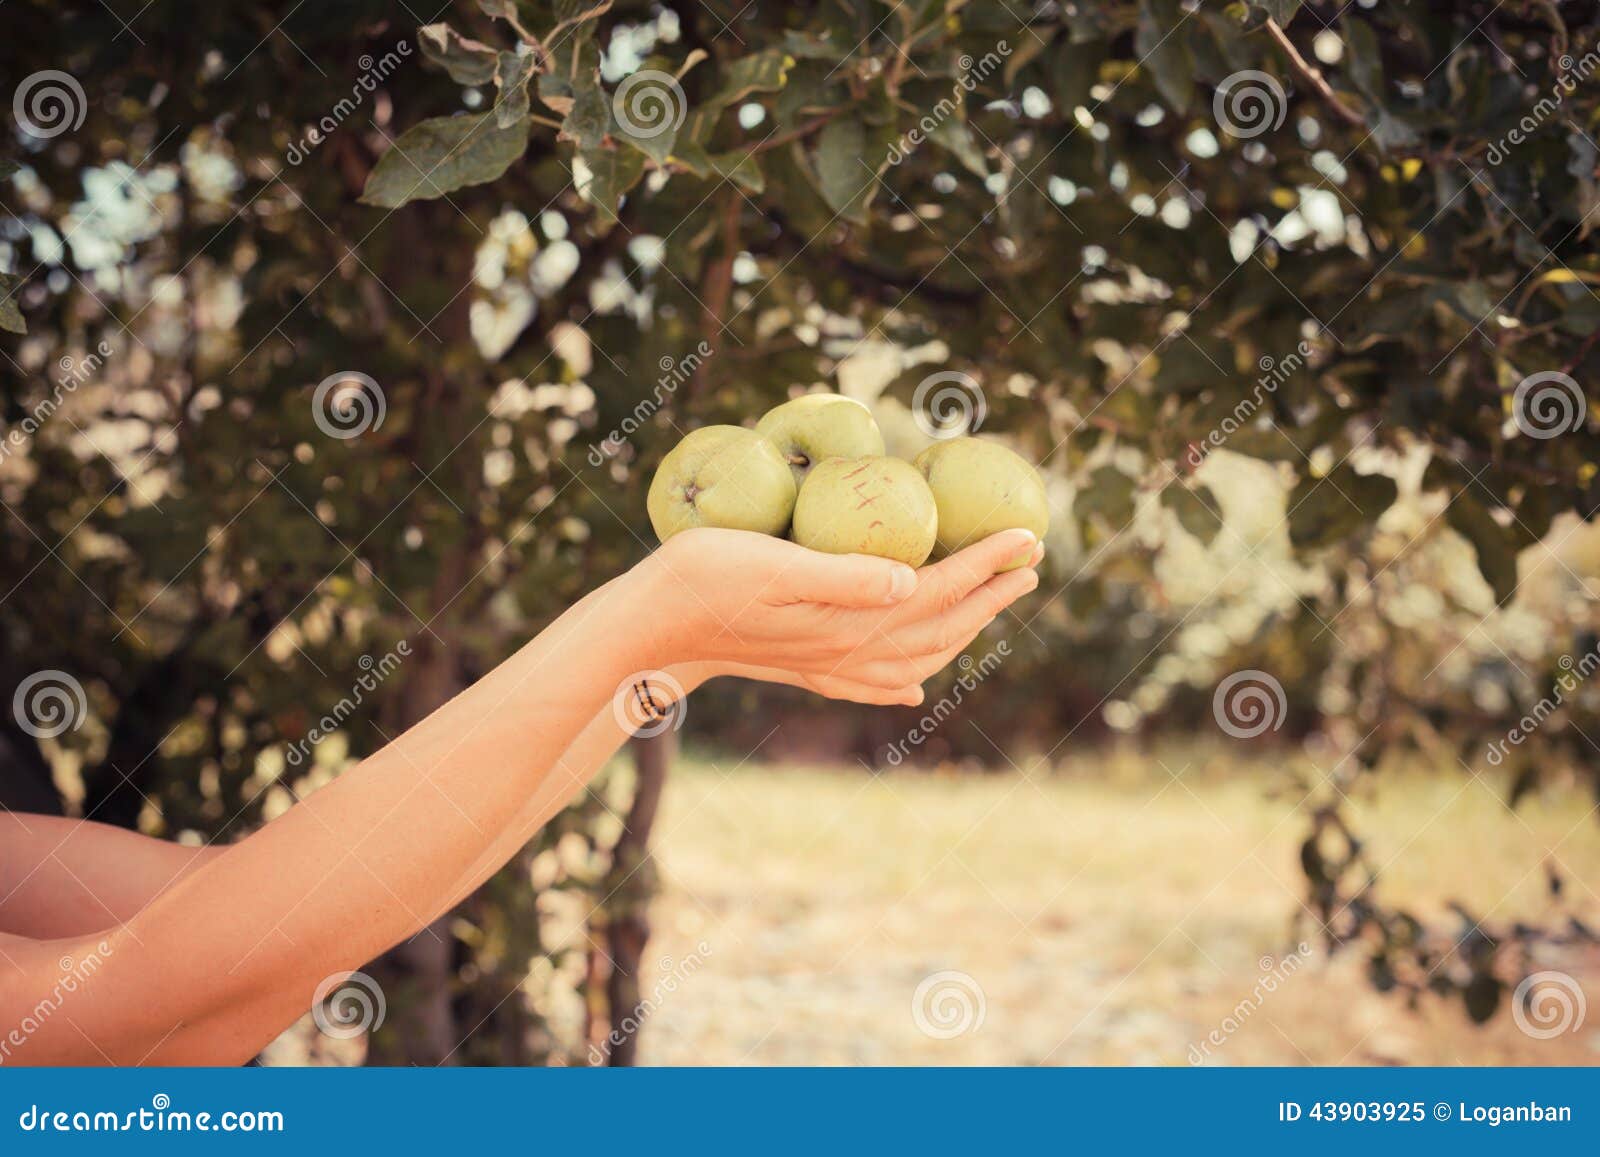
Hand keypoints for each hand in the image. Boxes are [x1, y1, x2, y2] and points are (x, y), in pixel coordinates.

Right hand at [637, 527, 1041, 704]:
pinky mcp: (807, 669)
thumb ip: (845, 576)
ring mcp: (829, 666)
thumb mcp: (775, 565)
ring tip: (992, 600)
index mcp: (850, 619)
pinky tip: (915, 687)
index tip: (1026, 536)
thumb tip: (912, 581)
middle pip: (941, 625)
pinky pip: (874, 684)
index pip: (938, 589)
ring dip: (963, 628)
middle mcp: (849, 650)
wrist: (653, 624)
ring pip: (918, 656)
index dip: (986, 563)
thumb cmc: (707, 578)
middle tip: (1031, 562)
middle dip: (991, 593)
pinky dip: (907, 681)